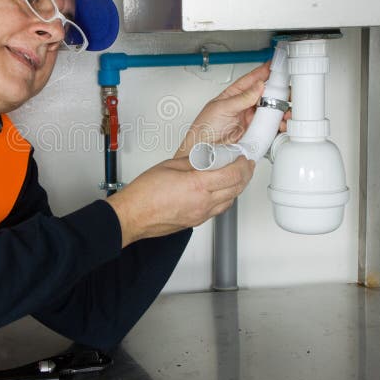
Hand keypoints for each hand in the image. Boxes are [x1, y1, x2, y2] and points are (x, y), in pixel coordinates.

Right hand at [106, 156, 254, 246]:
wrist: (133, 215)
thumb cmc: (144, 193)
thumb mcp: (171, 166)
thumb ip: (193, 162)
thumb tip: (206, 158)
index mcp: (197, 185)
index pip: (232, 174)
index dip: (243, 164)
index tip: (243, 158)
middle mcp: (203, 202)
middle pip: (236, 188)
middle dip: (245, 174)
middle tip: (246, 165)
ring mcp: (201, 214)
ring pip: (230, 201)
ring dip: (238, 187)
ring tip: (236, 176)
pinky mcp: (196, 222)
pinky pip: (219, 209)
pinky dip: (226, 198)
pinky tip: (222, 191)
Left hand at [175, 62, 277, 158]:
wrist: (204, 153)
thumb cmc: (204, 129)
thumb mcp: (222, 109)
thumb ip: (241, 98)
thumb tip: (258, 86)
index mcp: (234, 95)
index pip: (251, 80)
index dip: (263, 71)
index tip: (275, 65)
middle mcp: (244, 106)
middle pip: (265, 94)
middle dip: (278, 92)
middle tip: (287, 91)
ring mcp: (250, 119)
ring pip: (271, 111)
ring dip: (281, 110)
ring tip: (286, 111)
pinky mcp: (255, 133)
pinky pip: (270, 127)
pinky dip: (279, 125)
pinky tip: (282, 124)